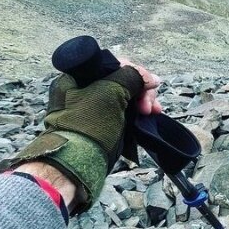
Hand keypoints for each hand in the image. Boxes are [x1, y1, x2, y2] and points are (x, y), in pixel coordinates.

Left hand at [0, 55, 156, 210]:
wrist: (76, 163)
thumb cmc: (89, 125)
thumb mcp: (111, 92)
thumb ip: (131, 77)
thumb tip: (150, 77)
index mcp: (76, 76)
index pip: (113, 64)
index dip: (135, 72)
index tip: (149, 84)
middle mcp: (81, 89)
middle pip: (121, 80)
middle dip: (141, 90)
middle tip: (149, 105)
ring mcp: (91, 107)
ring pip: (125, 96)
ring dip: (142, 101)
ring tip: (153, 112)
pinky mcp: (100, 123)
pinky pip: (123, 111)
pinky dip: (136, 113)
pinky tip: (148, 116)